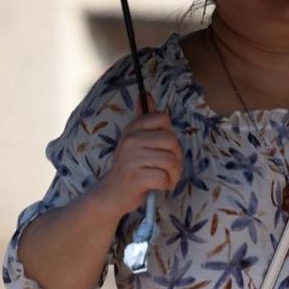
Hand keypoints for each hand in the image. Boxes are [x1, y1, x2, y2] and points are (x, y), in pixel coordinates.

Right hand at [91, 93, 181, 216]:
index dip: (169, 134)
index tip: (160, 147)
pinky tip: (158, 185)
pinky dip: (166, 184)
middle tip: (166, 167)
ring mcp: (132, 158)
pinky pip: (165, 177)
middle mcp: (131, 140)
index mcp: (132, 129)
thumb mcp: (134, 140)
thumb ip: (143, 119)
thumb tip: (146, 95)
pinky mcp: (136, 177)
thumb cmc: (129, 167)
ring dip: (173, 174)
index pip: (163, 118)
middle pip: (172, 140)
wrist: (111, 193)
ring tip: (164, 178)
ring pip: (171, 161)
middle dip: (176, 157)